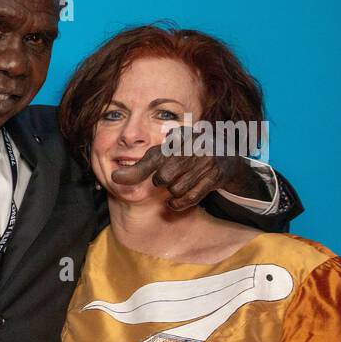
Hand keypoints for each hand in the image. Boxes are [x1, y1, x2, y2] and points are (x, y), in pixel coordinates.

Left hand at [110, 125, 252, 210]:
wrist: (226, 159)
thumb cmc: (187, 156)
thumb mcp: (165, 155)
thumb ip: (140, 167)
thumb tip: (114, 178)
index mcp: (177, 139)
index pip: (151, 157)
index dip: (133, 172)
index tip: (114, 178)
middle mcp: (191, 146)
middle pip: (162, 178)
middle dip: (162, 182)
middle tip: (170, 176)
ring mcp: (205, 161)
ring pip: (176, 190)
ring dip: (174, 193)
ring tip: (182, 182)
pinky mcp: (215, 175)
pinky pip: (190, 197)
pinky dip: (181, 202)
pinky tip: (180, 198)